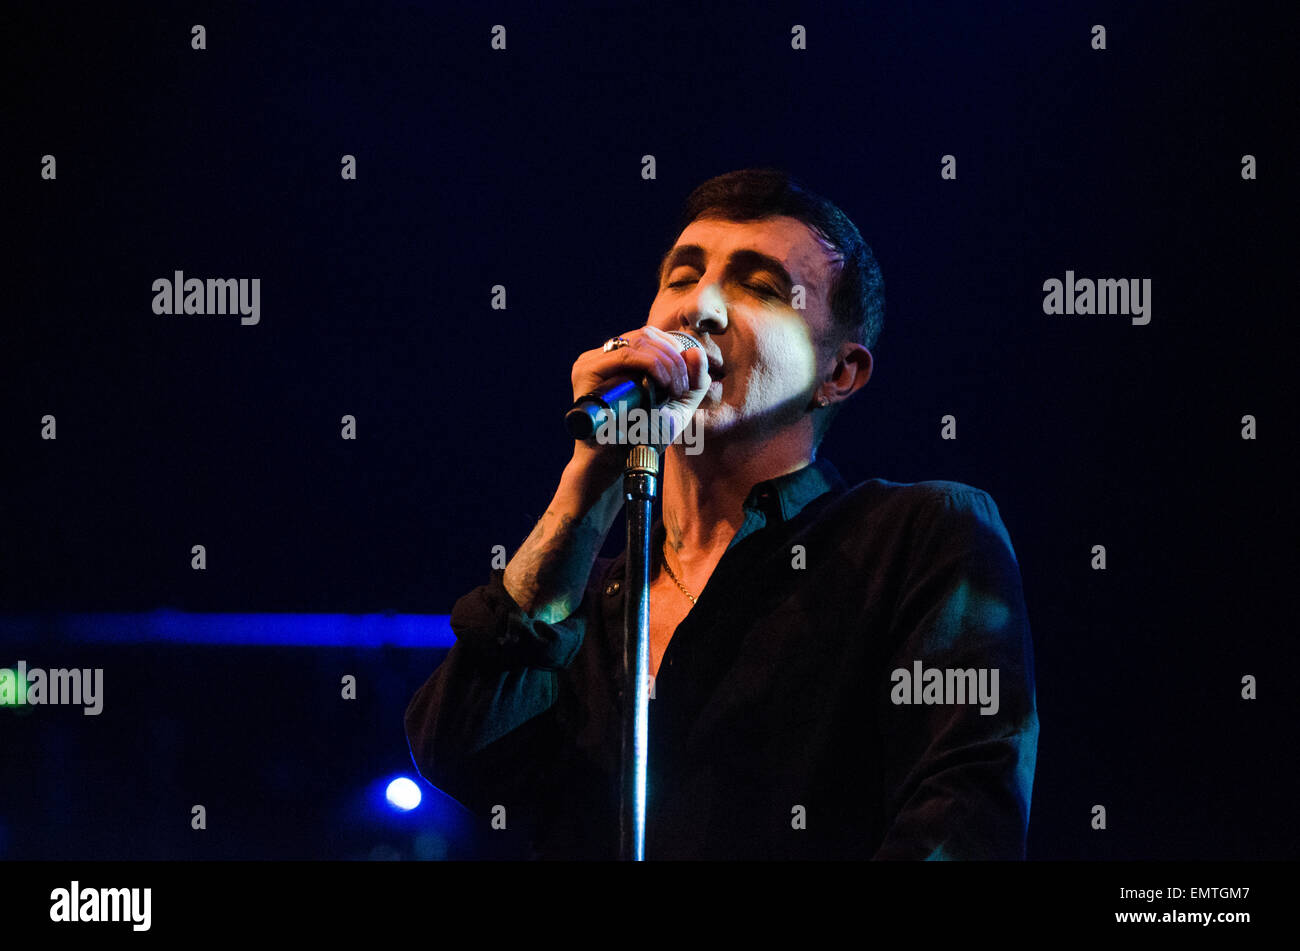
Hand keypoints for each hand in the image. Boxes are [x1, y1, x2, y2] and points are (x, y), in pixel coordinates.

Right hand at [568, 326, 711, 473]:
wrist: (619, 463)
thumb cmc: (644, 438)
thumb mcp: (678, 408)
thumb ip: (695, 383)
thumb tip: (695, 352)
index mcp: (620, 360)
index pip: (651, 337)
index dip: (675, 350)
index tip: (686, 381)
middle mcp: (604, 356)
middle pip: (647, 335)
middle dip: (674, 358)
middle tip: (682, 388)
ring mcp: (592, 361)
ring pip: (640, 342)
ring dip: (667, 363)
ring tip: (674, 391)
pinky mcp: (587, 371)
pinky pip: (625, 356)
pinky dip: (652, 365)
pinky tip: (662, 385)